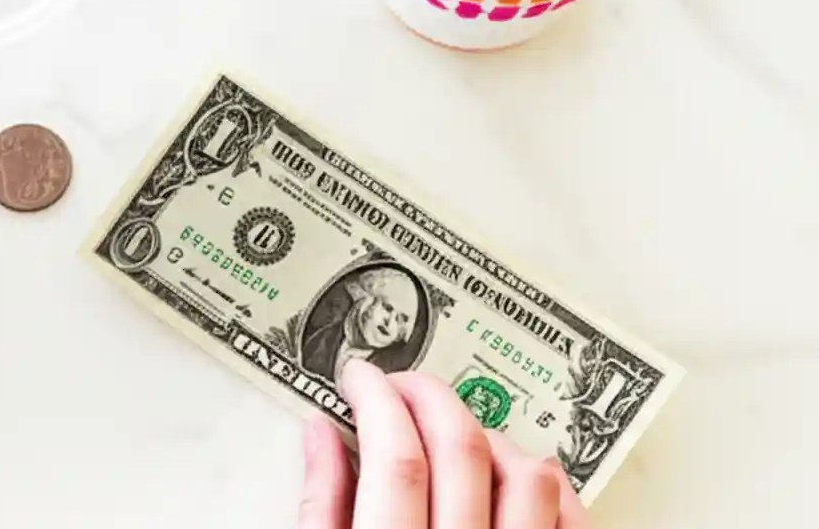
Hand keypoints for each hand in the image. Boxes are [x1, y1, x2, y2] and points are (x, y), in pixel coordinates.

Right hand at [297, 360, 590, 528]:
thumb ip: (319, 509)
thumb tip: (319, 436)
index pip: (395, 457)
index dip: (376, 400)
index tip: (359, 377)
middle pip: (461, 450)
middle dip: (427, 396)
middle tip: (399, 383)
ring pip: (528, 477)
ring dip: (490, 436)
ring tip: (455, 430)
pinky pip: (572, 518)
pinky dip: (547, 483)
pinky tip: (517, 474)